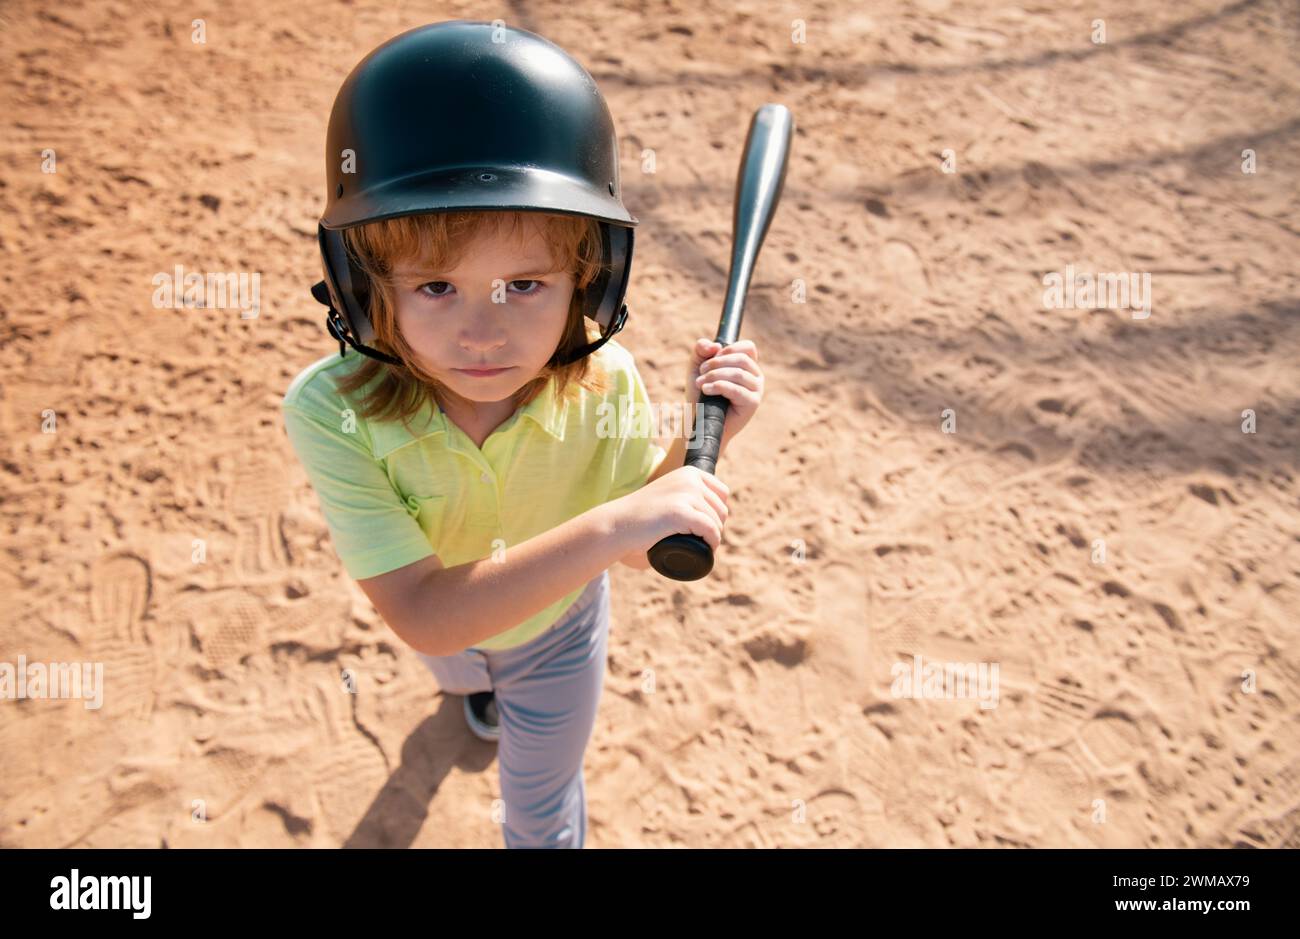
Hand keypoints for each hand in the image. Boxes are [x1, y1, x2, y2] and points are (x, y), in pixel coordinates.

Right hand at [611, 465, 729, 554]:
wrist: (616, 525)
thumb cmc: (641, 517)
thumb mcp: (668, 494)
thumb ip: (685, 494)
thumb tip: (716, 509)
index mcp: (689, 472)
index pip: (722, 493)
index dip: (718, 512)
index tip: (706, 527)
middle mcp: (689, 479)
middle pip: (722, 508)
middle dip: (716, 527)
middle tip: (699, 540)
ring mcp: (685, 494)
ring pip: (717, 521)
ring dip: (713, 537)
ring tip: (700, 546)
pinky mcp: (680, 512)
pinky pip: (710, 530)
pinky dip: (712, 542)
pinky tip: (708, 549)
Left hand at [687, 338, 763, 450]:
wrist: (699, 420)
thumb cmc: (700, 393)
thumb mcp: (697, 367)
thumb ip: (701, 350)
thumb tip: (714, 345)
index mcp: (747, 366)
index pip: (748, 348)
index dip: (729, 349)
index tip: (711, 358)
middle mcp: (756, 376)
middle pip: (742, 359)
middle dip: (717, 363)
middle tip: (701, 372)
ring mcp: (757, 390)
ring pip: (738, 373)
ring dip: (715, 375)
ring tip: (700, 383)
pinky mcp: (752, 403)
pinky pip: (737, 389)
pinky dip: (719, 386)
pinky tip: (706, 390)